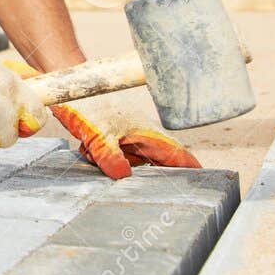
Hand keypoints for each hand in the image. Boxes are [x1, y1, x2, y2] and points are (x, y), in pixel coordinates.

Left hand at [2, 57, 201, 179]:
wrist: (68, 86)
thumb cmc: (87, 104)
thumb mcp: (96, 134)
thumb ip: (109, 156)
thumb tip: (123, 176)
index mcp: (149, 134)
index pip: (178, 156)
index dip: (192, 172)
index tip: (206, 188)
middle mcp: (143, 136)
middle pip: (154, 165)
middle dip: (143, 176)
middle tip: (135, 182)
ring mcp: (128, 135)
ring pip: (130, 161)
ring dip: (114, 163)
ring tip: (93, 150)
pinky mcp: (113, 135)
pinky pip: (113, 155)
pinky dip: (101, 155)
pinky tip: (87, 148)